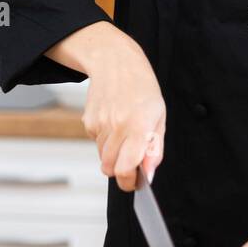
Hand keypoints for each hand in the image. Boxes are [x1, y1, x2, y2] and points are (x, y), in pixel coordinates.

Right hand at [76, 29, 166, 191]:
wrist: (116, 63)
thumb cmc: (142, 88)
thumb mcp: (159, 116)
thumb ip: (154, 149)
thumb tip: (149, 173)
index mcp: (138, 126)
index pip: (126, 167)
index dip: (129, 182)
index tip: (134, 184)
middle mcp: (117, 126)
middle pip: (110, 168)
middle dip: (121, 173)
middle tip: (132, 165)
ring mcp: (100, 124)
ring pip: (103, 158)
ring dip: (113, 155)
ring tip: (125, 136)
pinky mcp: (88, 122)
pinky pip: (96, 143)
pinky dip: (105, 141)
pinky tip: (114, 123)